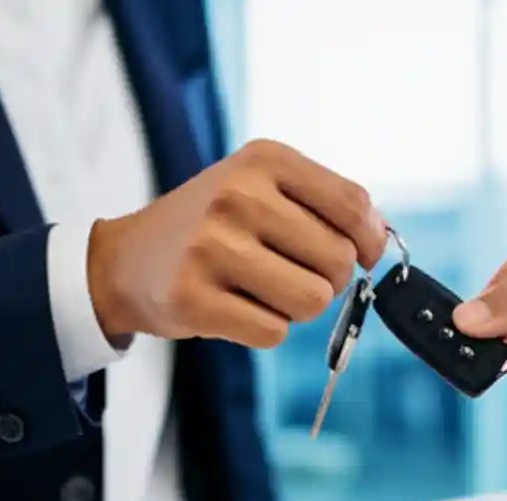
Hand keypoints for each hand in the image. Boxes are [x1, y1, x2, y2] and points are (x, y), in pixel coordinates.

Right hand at [87, 139, 386, 347]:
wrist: (125, 260)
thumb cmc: (214, 227)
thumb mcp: (263, 187)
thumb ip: (328, 205)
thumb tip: (381, 241)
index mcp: (263, 160)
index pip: (354, 205)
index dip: (371, 241)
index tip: (361, 254)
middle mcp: (237, 196)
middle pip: (339, 262)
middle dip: (327, 279)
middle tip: (289, 272)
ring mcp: (211, 248)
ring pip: (313, 301)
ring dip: (297, 307)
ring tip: (260, 289)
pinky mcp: (193, 298)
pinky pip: (273, 332)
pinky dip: (264, 329)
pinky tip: (233, 307)